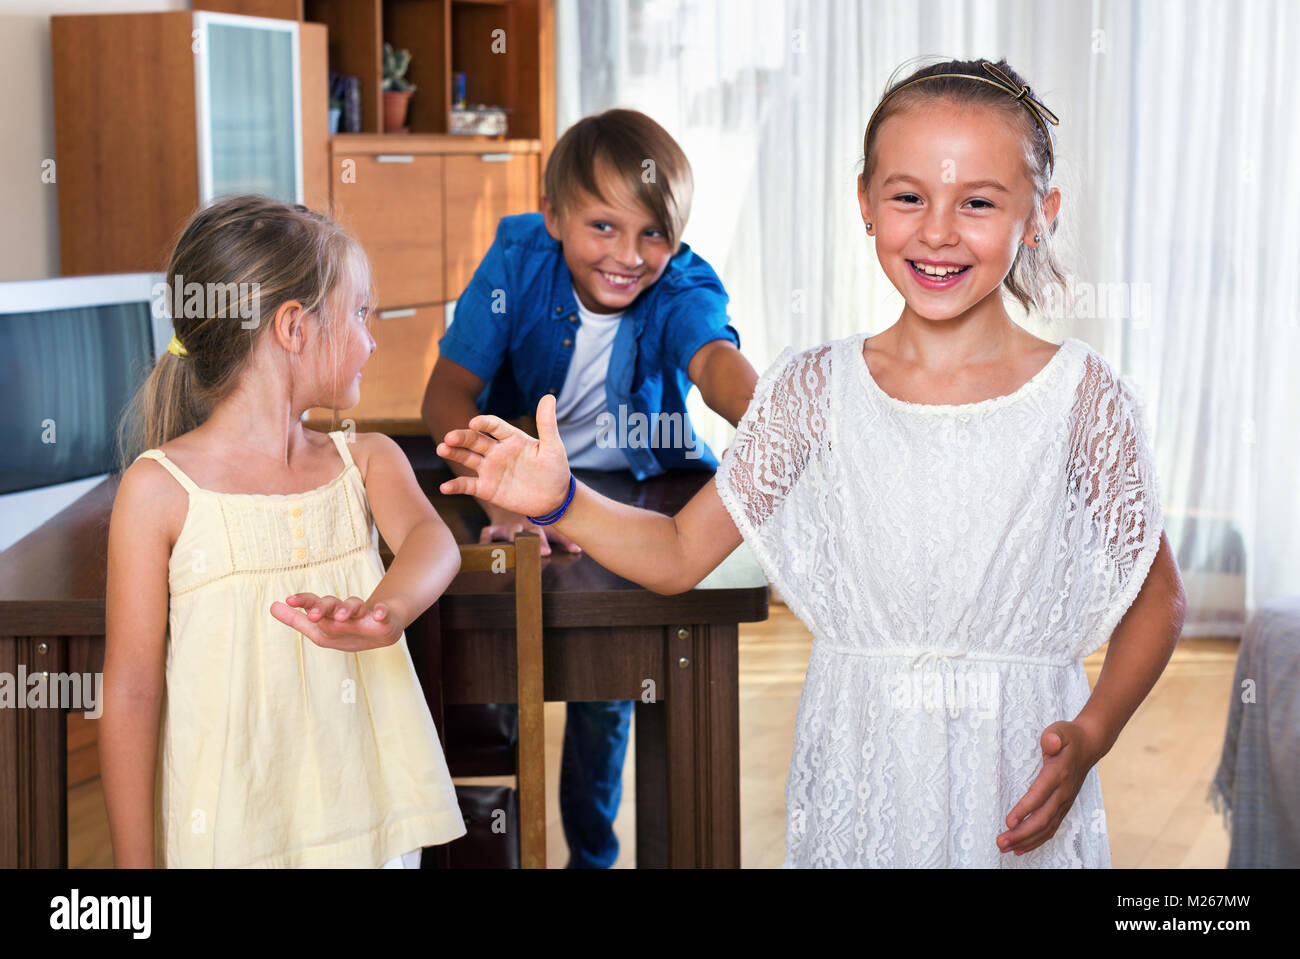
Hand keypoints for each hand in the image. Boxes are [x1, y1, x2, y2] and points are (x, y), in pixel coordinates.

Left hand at [270, 592, 401, 651]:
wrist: (383, 630)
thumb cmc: (348, 629)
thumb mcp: (321, 629)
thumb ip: (297, 620)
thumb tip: (272, 606)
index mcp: (330, 614)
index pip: (315, 604)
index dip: (303, 601)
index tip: (289, 600)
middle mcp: (346, 611)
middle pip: (333, 603)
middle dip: (323, 607)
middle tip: (313, 615)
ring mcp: (365, 614)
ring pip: (356, 605)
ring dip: (347, 609)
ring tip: (341, 616)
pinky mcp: (384, 618)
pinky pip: (383, 613)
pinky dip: (381, 612)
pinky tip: (377, 614)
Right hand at [437, 393, 572, 520]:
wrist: (554, 498)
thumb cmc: (555, 469)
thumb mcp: (553, 446)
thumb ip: (547, 423)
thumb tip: (549, 396)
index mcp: (512, 438)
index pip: (494, 426)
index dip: (484, 423)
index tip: (475, 423)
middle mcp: (497, 451)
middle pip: (475, 440)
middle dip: (462, 437)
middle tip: (449, 437)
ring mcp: (490, 469)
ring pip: (467, 458)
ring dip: (454, 453)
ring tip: (441, 449)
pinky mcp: (487, 488)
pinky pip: (468, 485)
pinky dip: (455, 486)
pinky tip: (444, 488)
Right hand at [478, 502, 581, 556]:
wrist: (506, 494)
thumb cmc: (530, 512)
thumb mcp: (544, 517)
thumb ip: (558, 530)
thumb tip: (580, 548)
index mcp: (542, 523)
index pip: (556, 532)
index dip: (565, 541)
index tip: (575, 550)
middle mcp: (528, 524)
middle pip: (535, 532)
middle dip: (540, 542)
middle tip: (545, 551)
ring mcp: (510, 525)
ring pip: (513, 533)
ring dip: (515, 540)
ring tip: (516, 548)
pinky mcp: (494, 527)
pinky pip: (488, 533)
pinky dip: (486, 539)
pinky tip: (486, 545)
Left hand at [996, 720, 1101, 856]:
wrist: (1090, 745)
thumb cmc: (1069, 737)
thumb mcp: (1060, 730)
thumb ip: (1053, 737)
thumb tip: (1050, 742)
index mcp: (1058, 774)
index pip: (1040, 795)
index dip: (1025, 809)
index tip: (1009, 821)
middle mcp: (1063, 792)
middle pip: (1042, 818)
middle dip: (1021, 833)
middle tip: (1000, 841)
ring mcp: (1065, 801)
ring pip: (1046, 827)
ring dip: (1026, 840)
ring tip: (1005, 848)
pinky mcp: (1063, 806)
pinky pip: (1051, 828)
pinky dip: (1037, 840)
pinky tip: (1021, 847)